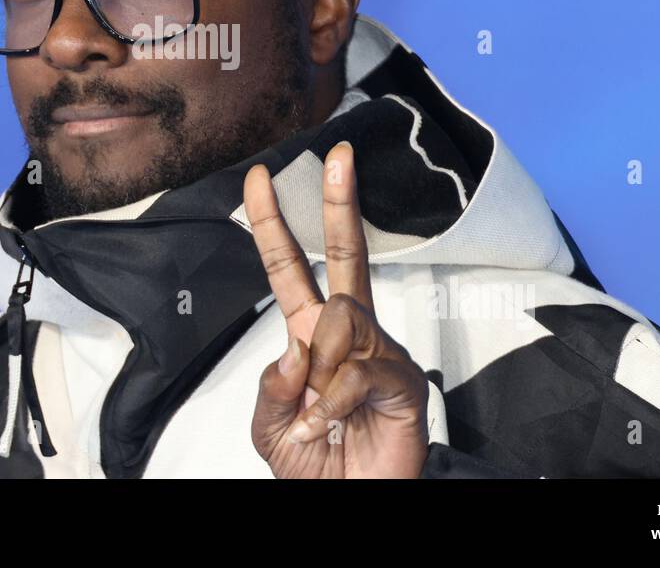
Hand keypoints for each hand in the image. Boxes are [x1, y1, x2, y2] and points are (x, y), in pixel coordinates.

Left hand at [244, 140, 430, 477]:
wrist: (353, 503)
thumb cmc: (317, 464)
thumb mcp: (270, 428)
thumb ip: (272, 388)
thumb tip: (294, 348)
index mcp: (309, 336)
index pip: (289, 267)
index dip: (271, 224)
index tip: (257, 178)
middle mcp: (347, 334)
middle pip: (345, 254)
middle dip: (340, 202)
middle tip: (337, 155)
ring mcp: (379, 352)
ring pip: (342, 317)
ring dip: (318, 367)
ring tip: (318, 411)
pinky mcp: (403, 381)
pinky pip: (358, 370)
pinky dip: (332, 403)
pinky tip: (327, 426)